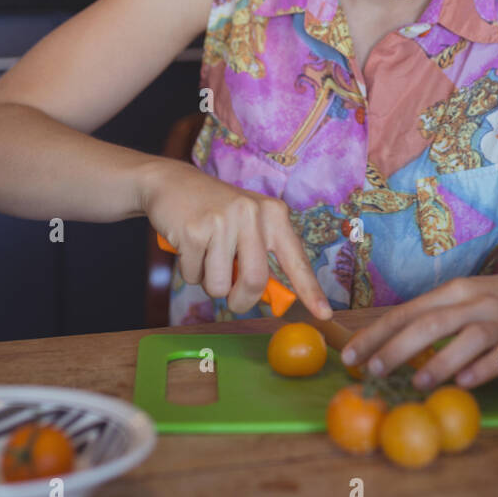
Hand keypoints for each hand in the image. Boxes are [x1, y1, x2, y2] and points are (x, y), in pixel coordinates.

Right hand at [140, 158, 330, 317]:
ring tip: (205, 255)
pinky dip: (190, 271)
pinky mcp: (193, 231)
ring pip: (219, 285)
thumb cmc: (216, 211)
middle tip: (232, 297)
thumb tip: (275, 300)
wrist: (172, 183)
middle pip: (255, 282)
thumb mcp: (248, 224)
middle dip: (240, 300)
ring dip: (209, 282)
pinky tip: (188, 246)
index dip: (310, 290)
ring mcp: (222, 221)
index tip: (325, 314)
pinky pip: (194, 276)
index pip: (296, 259)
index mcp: (273, 214)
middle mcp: (252, 214)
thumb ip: (263, 256)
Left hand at [340, 270, 497, 388]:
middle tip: (373, 371)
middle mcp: (474, 304)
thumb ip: (432, 320)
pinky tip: (463, 383)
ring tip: (416, 383)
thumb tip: (386, 346)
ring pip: (466, 340)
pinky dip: (480, 371)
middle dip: (398, 348)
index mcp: (453, 292)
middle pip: (431, 323)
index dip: (377, 334)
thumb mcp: (463, 300)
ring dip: (440, 362)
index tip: (350, 355)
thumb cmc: (497, 303)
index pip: (407, 312)